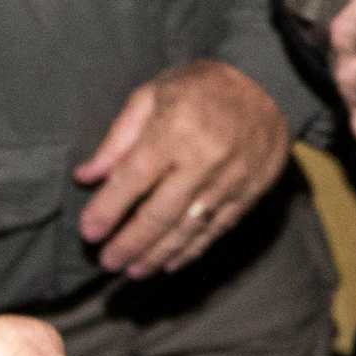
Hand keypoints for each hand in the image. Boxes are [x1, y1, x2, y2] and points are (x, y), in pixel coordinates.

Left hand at [74, 60, 288, 277]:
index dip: (107, 209)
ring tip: (133, 271)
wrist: (268, 84)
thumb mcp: (153, 94)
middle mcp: (203, 159)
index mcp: (175, 129)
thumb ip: (119, 137)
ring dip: (157, 255)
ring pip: (187, 229)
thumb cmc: (201, 86)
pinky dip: (191, 251)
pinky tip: (170, 264)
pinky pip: (215, 230)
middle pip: (160, 213)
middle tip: (107, 262)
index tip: (88, 232)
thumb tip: (86, 176)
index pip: (133, 179)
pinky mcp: (249, 194)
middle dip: (130, 243)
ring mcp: (229, 180)